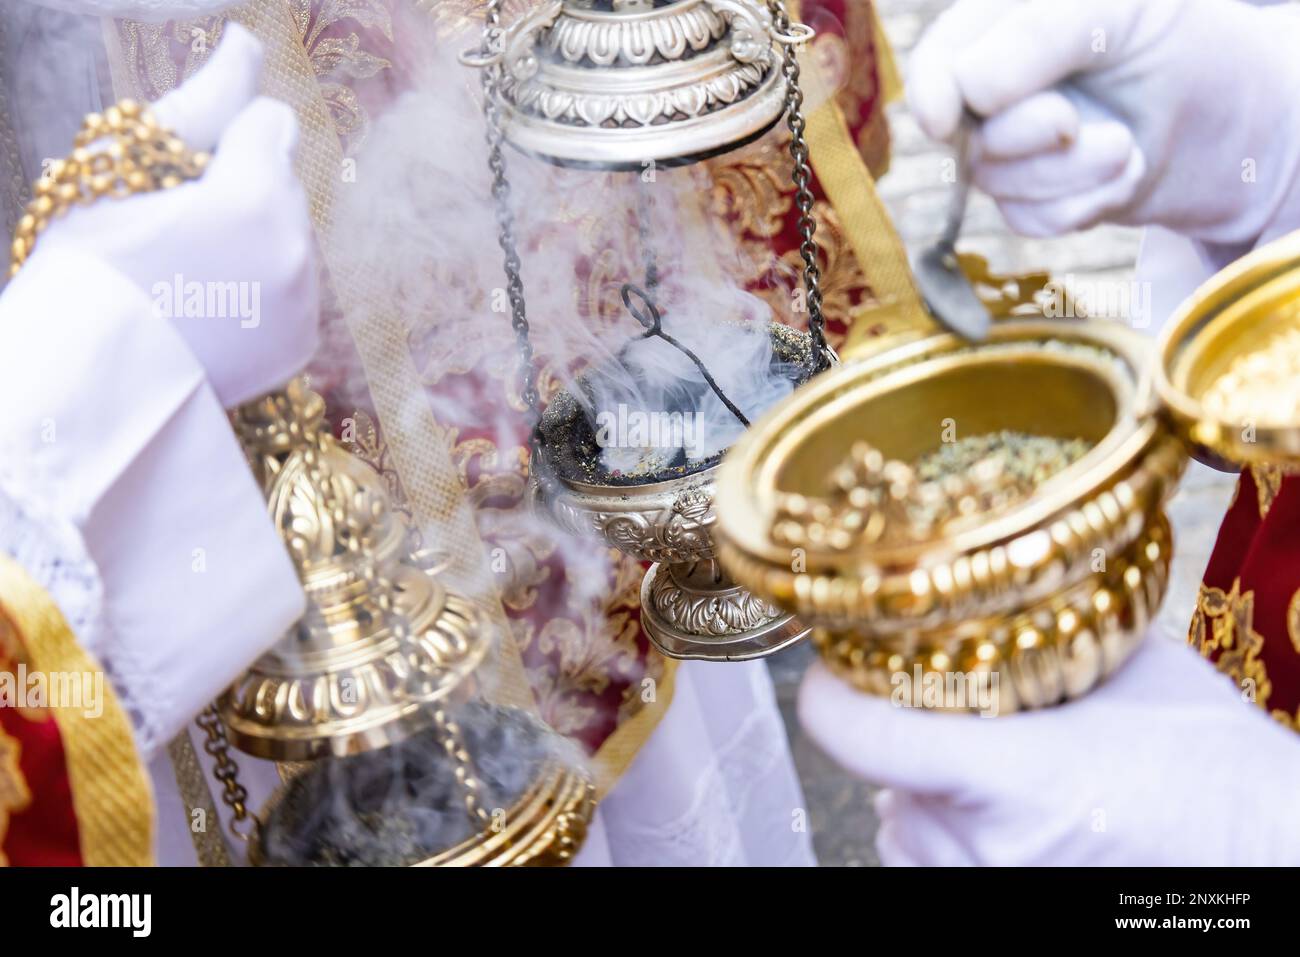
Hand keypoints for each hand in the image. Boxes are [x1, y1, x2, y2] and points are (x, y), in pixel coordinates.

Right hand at [32, 23, 317, 406]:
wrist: (93, 378)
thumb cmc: (91, 264)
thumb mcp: (125, 169)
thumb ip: (202, 104)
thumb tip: (247, 44)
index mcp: (254, 198)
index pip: (272, 123)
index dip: (225, 139)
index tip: (182, 175)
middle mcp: (296, 251)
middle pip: (285, 181)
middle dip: (243, 188)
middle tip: (177, 228)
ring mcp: (305, 304)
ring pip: (292, 234)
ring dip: (256, 236)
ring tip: (192, 270)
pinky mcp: (303, 342)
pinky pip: (295, 287)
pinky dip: (264, 286)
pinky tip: (212, 302)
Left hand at [799, 636, 1299, 864]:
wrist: (1272, 850)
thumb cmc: (1215, 767)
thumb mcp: (1129, 671)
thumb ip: (1039, 637)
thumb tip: (979, 596)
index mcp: (1019, 777)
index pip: (860, 738)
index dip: (831, 695)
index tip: (836, 667)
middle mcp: (990, 848)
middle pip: (879, 777)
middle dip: (900, 732)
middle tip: (946, 703)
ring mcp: (991, 890)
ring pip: (899, 825)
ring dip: (920, 788)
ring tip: (990, 762)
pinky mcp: (1002, 912)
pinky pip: (925, 862)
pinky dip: (941, 832)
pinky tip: (995, 809)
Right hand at [907, 0, 1299, 244]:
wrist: (1243, 126)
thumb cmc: (1185, 47)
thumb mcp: (1119, 9)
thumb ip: (1033, 36)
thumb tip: (963, 98)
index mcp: (1004, 26)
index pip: (937, 61)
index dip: (933, 94)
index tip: (945, 121)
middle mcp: (998, 90)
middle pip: (961, 133)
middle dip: (1025, 137)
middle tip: (1075, 122)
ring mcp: (1014, 148)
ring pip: (995, 183)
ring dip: (1068, 174)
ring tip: (1124, 145)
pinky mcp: (1037, 199)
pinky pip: (1028, 220)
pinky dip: (1082, 205)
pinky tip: (1122, 175)